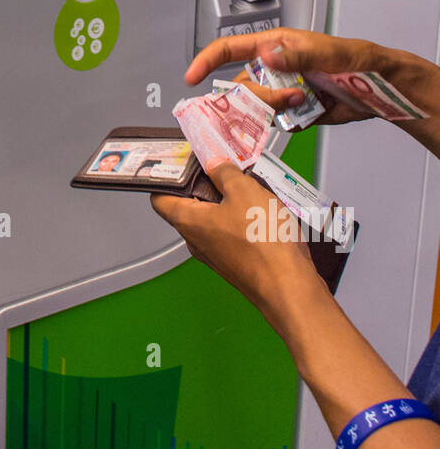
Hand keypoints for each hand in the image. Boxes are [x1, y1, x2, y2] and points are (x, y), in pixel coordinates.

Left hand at [150, 159, 323, 319]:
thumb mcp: (244, 190)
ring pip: (214, 220)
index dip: (168, 178)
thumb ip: (225, 172)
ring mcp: (216, 254)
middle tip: (224, 169)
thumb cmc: (263, 244)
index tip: (182, 163)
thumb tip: (214, 164)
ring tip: (250, 189)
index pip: (160, 197)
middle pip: (190, 206)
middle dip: (206, 186)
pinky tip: (262, 212)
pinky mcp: (236, 262)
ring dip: (229, 202)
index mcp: (188, 221)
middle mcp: (196, 240)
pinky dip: (242, 220)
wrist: (288, 284)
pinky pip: (232, 234)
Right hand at [187, 27, 403, 127]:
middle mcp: (274, 69)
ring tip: (301, 106)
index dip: (207, 61)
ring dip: (272, 112)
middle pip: (242, 87)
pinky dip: (285, 125)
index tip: (191, 77)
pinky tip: (304, 118)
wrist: (380, 90)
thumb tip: (265, 55)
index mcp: (275, 46)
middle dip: (256, 97)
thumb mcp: (328, 53)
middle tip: (287, 98)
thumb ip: (296, 55)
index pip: (230, 49)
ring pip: (256, 108)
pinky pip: (276, 123)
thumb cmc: (358, 60)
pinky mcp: (294, 112)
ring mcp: (282, 91)